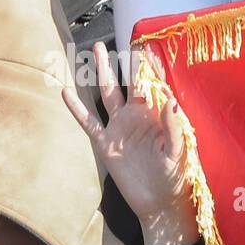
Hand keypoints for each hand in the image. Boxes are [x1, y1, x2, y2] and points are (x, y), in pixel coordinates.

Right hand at [62, 42, 198, 244]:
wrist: (159, 203)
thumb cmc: (175, 177)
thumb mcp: (178, 152)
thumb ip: (174, 127)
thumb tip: (171, 100)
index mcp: (156, 116)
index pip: (151, 85)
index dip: (147, 67)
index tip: (144, 45)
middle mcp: (136, 117)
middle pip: (125, 83)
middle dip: (119, 63)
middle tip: (112, 42)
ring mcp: (119, 128)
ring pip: (106, 94)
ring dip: (100, 74)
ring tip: (95, 51)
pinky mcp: (105, 144)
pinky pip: (88, 122)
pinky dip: (76, 108)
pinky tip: (65, 91)